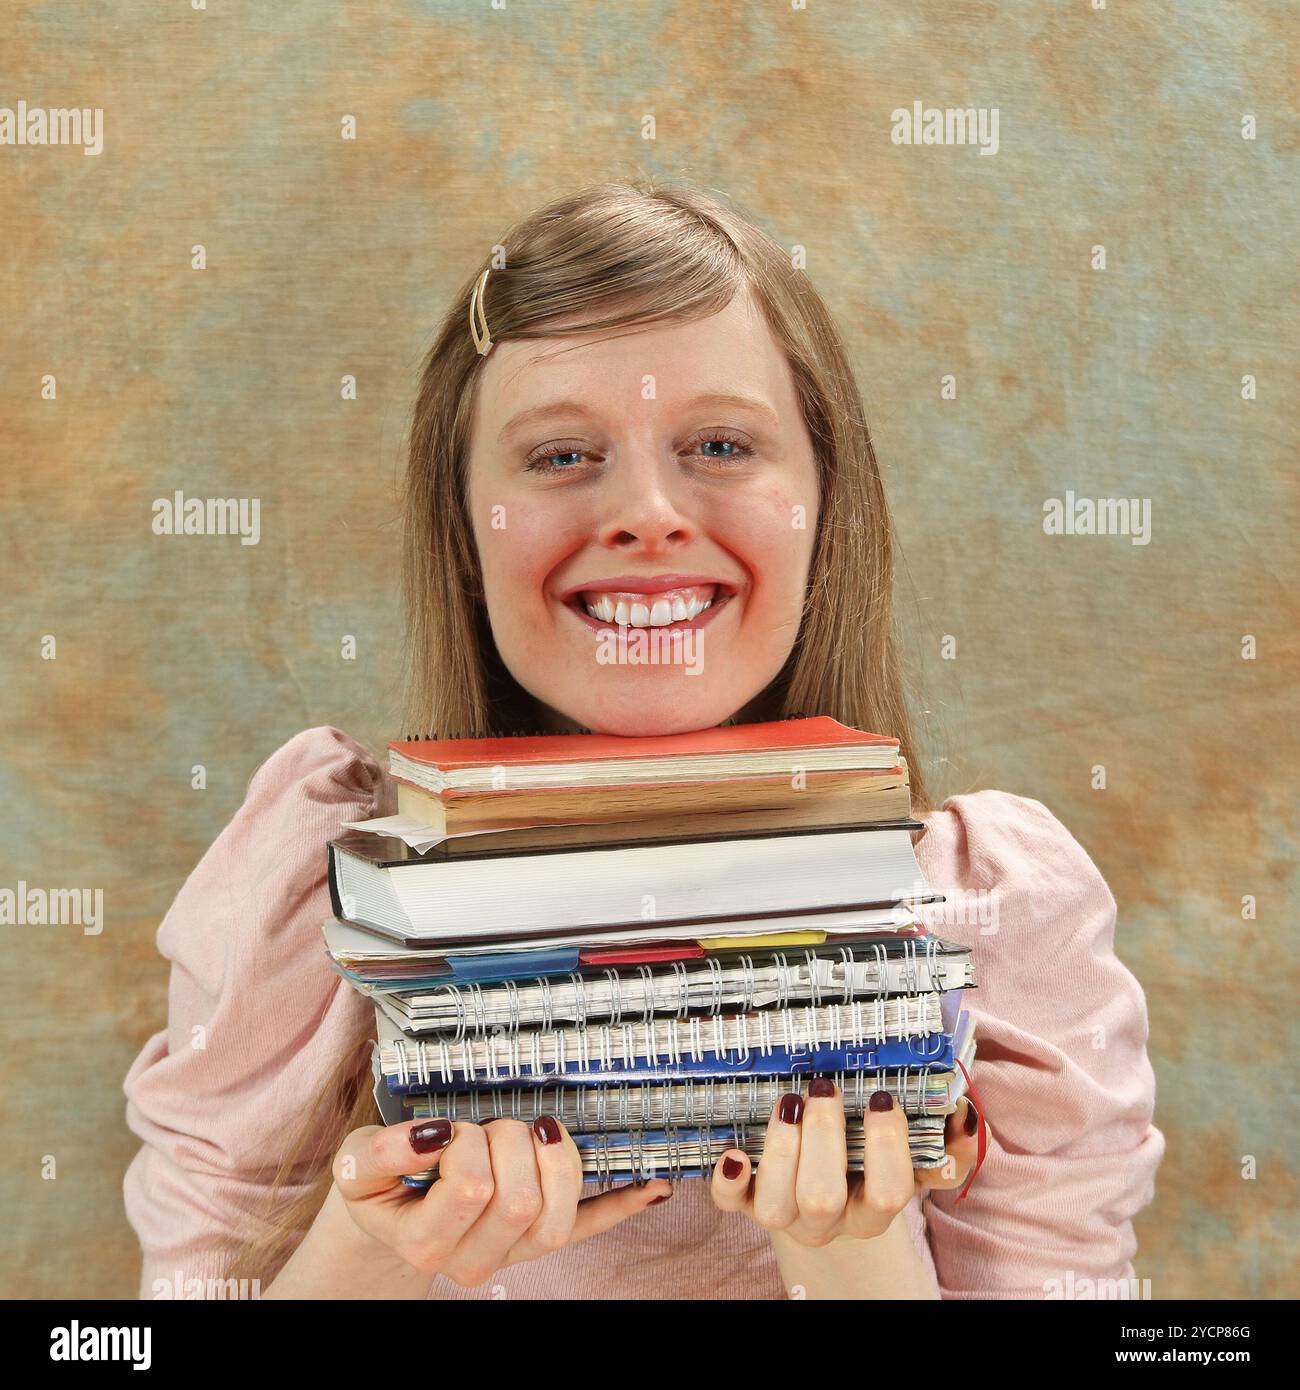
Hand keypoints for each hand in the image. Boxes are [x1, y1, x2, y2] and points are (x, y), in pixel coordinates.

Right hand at [333, 1115, 671, 1286]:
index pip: (472, 1184)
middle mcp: (473, 1258)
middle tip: (487, 1129)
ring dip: (551, 1159)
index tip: (451, 1129)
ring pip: (557, 1214)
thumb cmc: (382, 1183)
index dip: (468, 1142)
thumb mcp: (359, 1161)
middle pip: (520, 1198)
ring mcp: (515, 1252)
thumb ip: (382, 1150)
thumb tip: (433, 1133)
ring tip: (526, 1137)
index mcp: (427, 1241)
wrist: (389, 1218)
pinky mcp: (543, 1239)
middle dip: (508, 1142)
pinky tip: (652, 1186)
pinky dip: (623, 1204)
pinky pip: (590, 1226)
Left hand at [708, 1080, 978, 1246]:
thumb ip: (948, 1142)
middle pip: (824, 1198)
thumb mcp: (914, 1155)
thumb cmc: (871, 1163)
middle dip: (823, 1138)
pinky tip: (733, 1153)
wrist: (824, 1192)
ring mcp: (785, 1214)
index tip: (882, 1099)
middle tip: (823, 1088)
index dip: (886, 1148)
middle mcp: (830, 1218)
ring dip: (780, 1150)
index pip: (889, 1192)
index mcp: (874, 1205)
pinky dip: (728, 1182)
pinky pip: (729, 1205)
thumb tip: (962, 1113)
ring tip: (787, 1102)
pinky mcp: (746, 1203)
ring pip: (777, 1205)